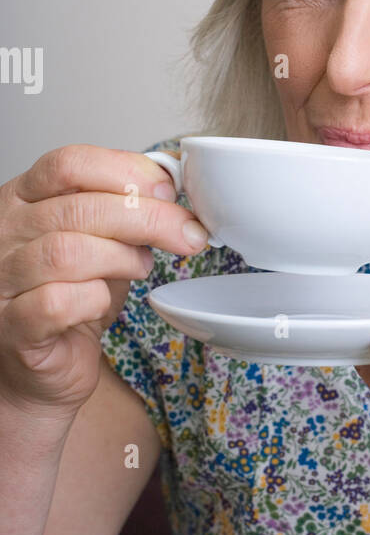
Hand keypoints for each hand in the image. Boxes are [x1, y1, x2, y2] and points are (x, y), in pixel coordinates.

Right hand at [0, 144, 208, 414]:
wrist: (40, 371)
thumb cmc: (69, 301)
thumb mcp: (101, 243)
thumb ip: (127, 212)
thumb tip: (173, 186)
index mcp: (23, 199)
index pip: (68, 164)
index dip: (125, 171)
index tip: (168, 189)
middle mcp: (4, 233)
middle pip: (77, 208)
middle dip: (147, 217)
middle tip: (187, 234)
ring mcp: (2, 280)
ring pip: (68, 252)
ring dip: (121, 258)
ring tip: (140, 268)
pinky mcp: (13, 327)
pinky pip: (57, 302)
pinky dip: (94, 299)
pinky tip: (104, 303)